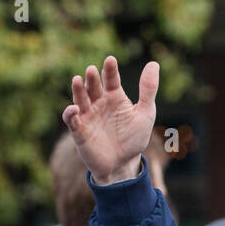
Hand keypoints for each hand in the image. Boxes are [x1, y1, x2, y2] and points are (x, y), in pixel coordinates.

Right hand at [61, 56, 158, 184]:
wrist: (123, 165)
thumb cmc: (134, 138)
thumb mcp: (145, 114)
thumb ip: (148, 90)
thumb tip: (154, 64)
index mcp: (114, 96)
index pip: (111, 79)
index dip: (110, 70)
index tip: (110, 60)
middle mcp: (99, 103)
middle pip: (93, 87)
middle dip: (92, 78)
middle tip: (91, 70)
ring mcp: (88, 116)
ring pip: (80, 99)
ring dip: (78, 90)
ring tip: (78, 80)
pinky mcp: (80, 131)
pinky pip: (72, 120)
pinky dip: (70, 113)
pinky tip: (74, 108)